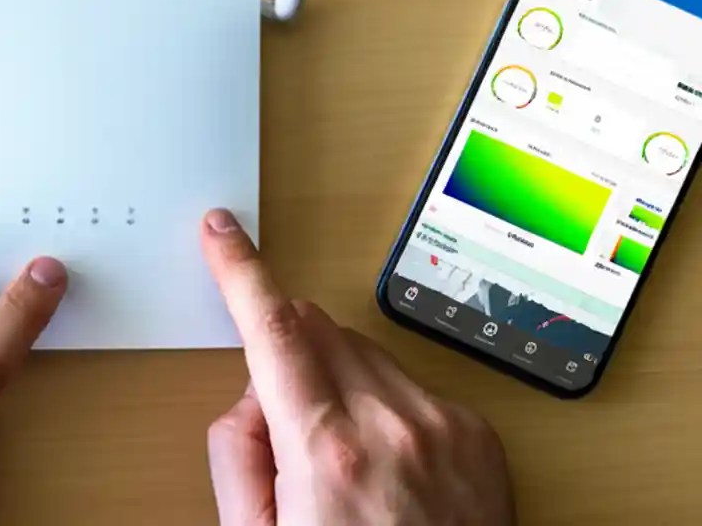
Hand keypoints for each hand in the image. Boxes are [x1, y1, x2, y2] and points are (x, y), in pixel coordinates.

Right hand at [200, 209, 514, 525]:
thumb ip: (235, 454)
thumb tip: (251, 396)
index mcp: (327, 450)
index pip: (273, 330)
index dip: (240, 271)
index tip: (223, 232)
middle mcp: (392, 425)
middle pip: (316, 330)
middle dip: (283, 352)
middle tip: (281, 428)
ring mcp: (444, 426)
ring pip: (362, 353)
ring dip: (335, 380)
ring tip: (342, 461)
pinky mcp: (478, 434)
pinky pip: (409, 384)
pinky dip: (383, 405)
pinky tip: (388, 468)